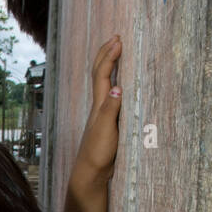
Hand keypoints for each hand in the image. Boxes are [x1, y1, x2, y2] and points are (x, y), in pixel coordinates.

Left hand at [72, 36, 121, 187]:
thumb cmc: (97, 153)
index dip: (110, 56)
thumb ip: (110, 109)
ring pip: (103, 83)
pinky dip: (114, 83)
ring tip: (117, 53)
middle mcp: (99, 106)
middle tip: (116, 37)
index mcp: (98, 105)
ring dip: (109, 65)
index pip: (103, 74)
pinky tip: (120, 85)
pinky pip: (110, 95)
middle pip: (99, 74)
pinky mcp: (108, 122)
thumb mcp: (105, 130)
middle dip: (106, 54)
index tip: (119, 40)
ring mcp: (102, 113)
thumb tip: (116, 87)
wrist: (91, 173)